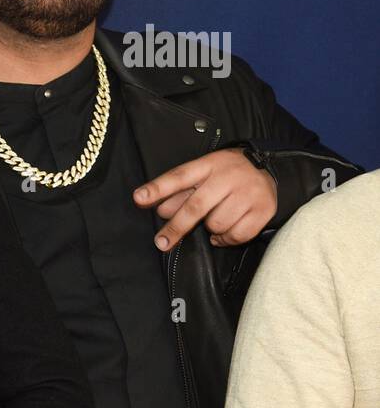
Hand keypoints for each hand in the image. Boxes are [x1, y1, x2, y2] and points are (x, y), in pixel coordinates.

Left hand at [132, 148, 276, 249]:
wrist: (268, 167)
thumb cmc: (226, 174)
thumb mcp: (203, 173)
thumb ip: (180, 191)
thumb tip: (161, 210)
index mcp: (209, 165)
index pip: (179, 177)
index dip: (158, 189)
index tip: (139, 199)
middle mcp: (229, 177)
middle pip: (196, 206)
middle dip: (176, 227)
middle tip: (161, 242)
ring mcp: (248, 193)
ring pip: (216, 224)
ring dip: (209, 229)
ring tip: (213, 220)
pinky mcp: (263, 210)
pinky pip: (237, 235)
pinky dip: (226, 238)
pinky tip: (225, 230)